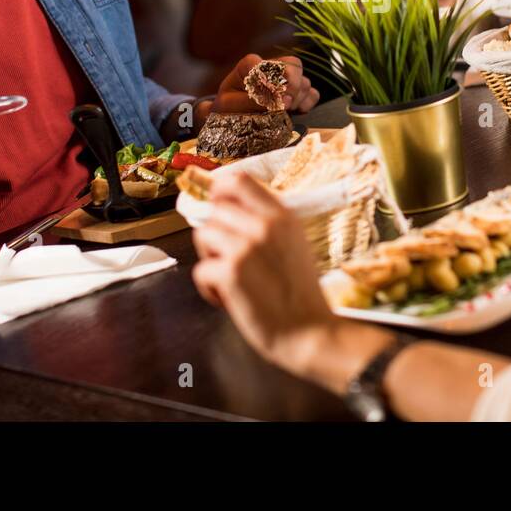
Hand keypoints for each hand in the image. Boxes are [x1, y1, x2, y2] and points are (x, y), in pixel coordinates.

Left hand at [191, 172, 339, 371]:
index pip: (239, 180)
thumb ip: (267, 223)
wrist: (310, 332)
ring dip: (209, 259)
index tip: (215, 204)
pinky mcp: (231, 272)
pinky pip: (200, 269)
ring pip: (203, 235)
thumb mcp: (294, 243)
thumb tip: (229, 209)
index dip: (219, 189)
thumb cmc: (300, 293)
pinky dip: (208, 289)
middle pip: (215, 210)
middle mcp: (265, 225)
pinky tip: (227, 300)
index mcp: (282, 216)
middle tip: (228, 259)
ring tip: (229, 280)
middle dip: (215, 235)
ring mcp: (246, 247)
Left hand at [212, 53, 319, 114]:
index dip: (263, 77)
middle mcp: (270, 67)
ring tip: (282, 110)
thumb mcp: (230, 105)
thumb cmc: (229, 109)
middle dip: (291, 86)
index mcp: (247, 66)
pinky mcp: (297, 93)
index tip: (265, 93)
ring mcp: (286, 79)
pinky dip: (307, 103)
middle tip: (282, 103)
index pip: (255, 62)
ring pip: (304, 81)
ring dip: (296, 98)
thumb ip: (251, 101)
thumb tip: (280, 100)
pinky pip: (313, 94)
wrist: (231, 118)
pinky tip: (295, 111)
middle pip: (292, 65)